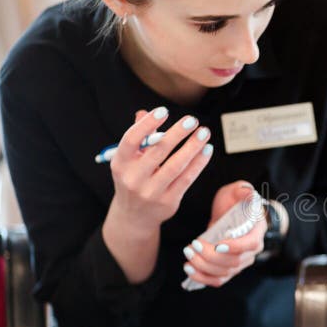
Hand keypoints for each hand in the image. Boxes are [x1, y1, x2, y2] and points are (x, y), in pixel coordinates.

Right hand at [108, 107, 211, 229]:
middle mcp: (133, 178)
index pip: (132, 140)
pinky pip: (187, 178)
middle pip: (158, 151)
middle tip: (192, 120)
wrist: (134, 216)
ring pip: (176, 165)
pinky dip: (198, 162)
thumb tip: (145, 113)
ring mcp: (151, 192)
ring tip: (204, 133)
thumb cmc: (134, 179)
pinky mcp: (168, 202)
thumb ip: (138, 138)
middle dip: (177, 133)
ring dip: (193, 147)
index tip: (164, 111)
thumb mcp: (129, 160)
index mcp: (120, 163)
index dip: (147, 124)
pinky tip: (206, 150)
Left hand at [182, 181, 267, 287]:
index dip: (235, 247)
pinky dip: (202, 278)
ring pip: (224, 273)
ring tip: (188, 253)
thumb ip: (243, 191)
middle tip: (193, 245)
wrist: (229, 215)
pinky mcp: (228, 270)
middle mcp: (251, 251)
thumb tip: (250, 194)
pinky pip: (218, 280)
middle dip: (211, 256)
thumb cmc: (234, 203)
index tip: (217, 244)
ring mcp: (240, 263)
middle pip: (234, 262)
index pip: (251, 244)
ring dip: (203, 266)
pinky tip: (189, 269)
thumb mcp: (237, 191)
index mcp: (257, 232)